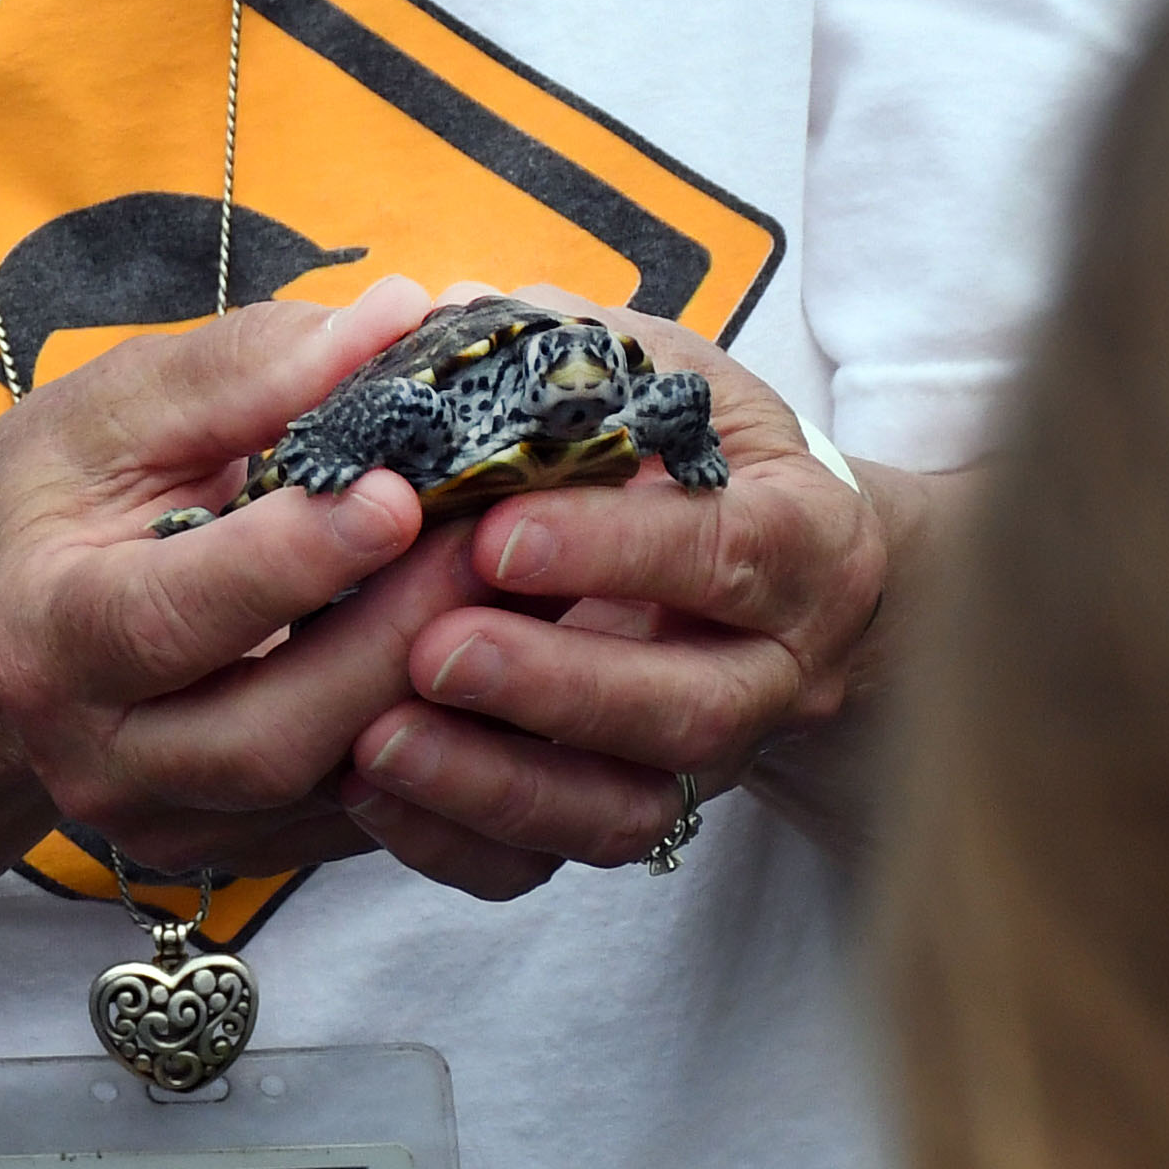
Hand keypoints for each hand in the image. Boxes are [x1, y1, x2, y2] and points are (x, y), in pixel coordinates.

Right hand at [0, 276, 504, 873]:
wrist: (22, 617)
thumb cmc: (67, 494)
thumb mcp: (118, 406)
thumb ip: (245, 371)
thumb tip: (394, 321)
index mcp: (43, 637)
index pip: (168, 618)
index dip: (288, 562)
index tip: (399, 493)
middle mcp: (97, 757)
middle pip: (267, 737)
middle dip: (394, 639)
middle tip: (498, 541)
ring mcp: (174, 822)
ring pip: (334, 791)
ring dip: (443, 692)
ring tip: (524, 588)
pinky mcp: (249, 853)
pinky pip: (370, 818)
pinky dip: (448, 737)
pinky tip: (505, 651)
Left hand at [338, 286, 887, 898]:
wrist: (779, 571)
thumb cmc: (694, 449)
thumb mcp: (664, 373)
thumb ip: (572, 346)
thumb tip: (451, 307)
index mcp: (798, 538)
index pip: (725, 553)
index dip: (615, 548)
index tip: (495, 534)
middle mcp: (773, 667)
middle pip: (688, 710)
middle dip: (553, 685)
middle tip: (428, 649)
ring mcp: (707, 758)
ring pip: (623, 810)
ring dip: (496, 782)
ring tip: (375, 739)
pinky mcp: (632, 811)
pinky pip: (555, 861)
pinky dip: (461, 839)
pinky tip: (371, 788)